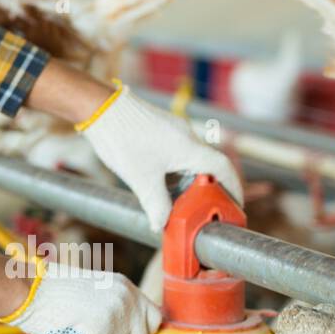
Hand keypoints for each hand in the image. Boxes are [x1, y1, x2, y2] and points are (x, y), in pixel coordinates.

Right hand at [0, 260, 160, 333]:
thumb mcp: (91, 294)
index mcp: (124, 285)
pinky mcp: (105, 325)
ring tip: (75, 329)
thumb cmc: (50, 293)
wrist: (27, 288)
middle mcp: (127, 295)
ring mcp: (117, 310)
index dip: (140, 333)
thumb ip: (113, 311)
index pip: (155, 317)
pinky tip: (68, 332)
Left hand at [79, 83, 242, 232]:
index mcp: (190, 148)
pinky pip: (178, 151)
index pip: (224, 168)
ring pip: (191, 159)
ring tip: (177, 199)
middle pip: (208, 165)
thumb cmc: (122, 139)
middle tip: (202, 209)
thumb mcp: (141, 179)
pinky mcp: (161, 127)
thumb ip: (156, 205)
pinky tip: (160, 181)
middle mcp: (187, 136)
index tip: (234, 205)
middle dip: (208, 188)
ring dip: (188, 179)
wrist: (100, 108)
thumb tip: (162, 224)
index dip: (234, 188)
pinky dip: (175, 168)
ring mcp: (174, 129)